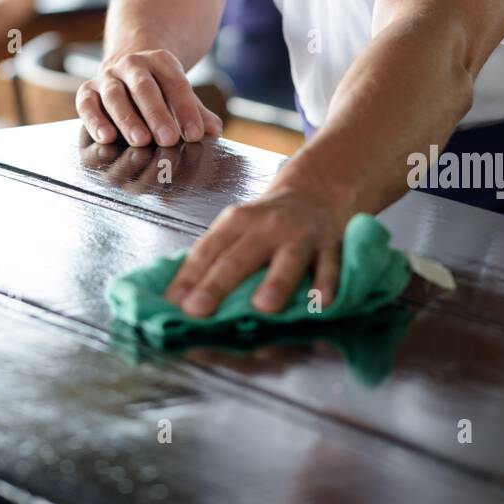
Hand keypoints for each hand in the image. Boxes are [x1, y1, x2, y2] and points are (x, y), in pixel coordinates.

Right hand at [75, 48, 222, 146]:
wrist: (127, 67)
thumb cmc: (160, 89)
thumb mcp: (180, 94)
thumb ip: (196, 112)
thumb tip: (215, 129)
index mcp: (161, 60)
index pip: (176, 83)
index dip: (186, 109)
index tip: (195, 134)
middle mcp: (132, 64)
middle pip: (144, 88)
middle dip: (157, 114)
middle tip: (169, 139)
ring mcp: (108, 76)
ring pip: (115, 95)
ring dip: (127, 119)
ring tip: (140, 141)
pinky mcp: (88, 90)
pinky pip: (87, 103)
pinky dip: (94, 120)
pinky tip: (106, 137)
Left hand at [164, 167, 351, 316]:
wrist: (315, 193)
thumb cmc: (267, 222)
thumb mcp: (237, 228)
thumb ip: (212, 258)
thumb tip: (177, 298)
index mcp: (236, 222)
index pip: (207, 250)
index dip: (189, 276)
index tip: (173, 302)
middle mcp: (266, 227)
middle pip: (239, 257)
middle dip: (217, 285)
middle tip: (198, 310)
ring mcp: (300, 237)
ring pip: (288, 260)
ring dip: (276, 282)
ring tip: (264, 307)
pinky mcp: (330, 247)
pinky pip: (330, 267)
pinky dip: (326, 284)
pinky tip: (321, 302)